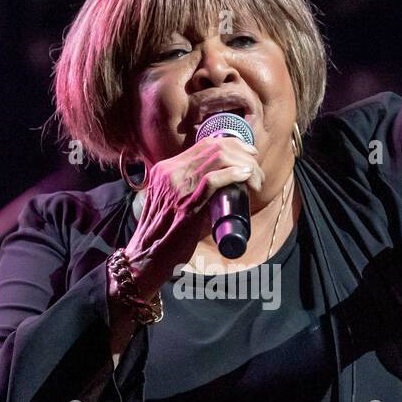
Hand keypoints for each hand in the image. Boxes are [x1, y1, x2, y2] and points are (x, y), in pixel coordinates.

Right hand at [120, 136, 263, 296]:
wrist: (146, 257)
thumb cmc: (163, 235)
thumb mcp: (172, 202)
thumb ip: (191, 191)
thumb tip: (223, 189)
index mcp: (166, 169)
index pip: (205, 145)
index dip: (232, 145)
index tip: (248, 156)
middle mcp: (169, 172)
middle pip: (215, 148)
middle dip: (243, 155)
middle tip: (256, 171)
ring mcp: (176, 186)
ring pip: (218, 159)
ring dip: (245, 166)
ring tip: (256, 180)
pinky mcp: (185, 205)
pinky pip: (212, 181)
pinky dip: (233, 175)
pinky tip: (246, 176)